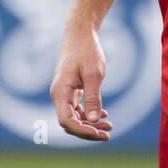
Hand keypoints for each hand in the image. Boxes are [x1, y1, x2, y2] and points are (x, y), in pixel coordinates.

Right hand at [49, 24, 112, 141]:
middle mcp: (59, 95)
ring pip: (74, 117)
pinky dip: (89, 114)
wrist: (80, 33)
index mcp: (60, 92)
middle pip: (70, 123)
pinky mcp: (70, 90)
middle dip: (88, 131)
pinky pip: (77, 109)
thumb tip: (92, 120)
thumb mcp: (93, 73)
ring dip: (90, 124)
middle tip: (108, 134)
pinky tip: (103, 114)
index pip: (67, 121)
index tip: (99, 133)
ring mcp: (64, 93)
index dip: (82, 131)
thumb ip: (92, 97)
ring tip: (109, 127)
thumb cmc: (86, 50)